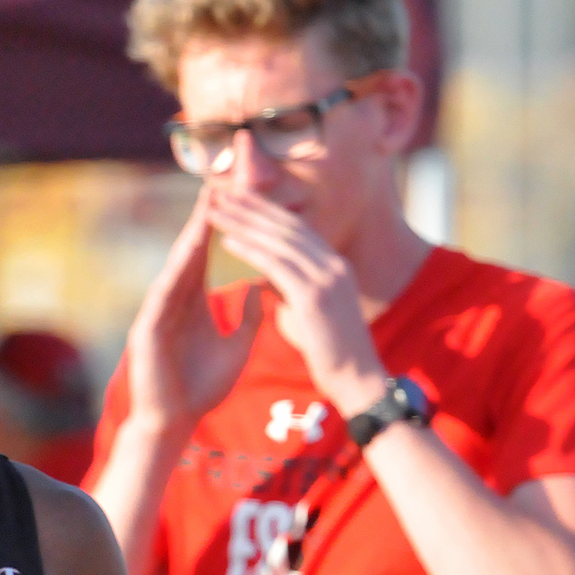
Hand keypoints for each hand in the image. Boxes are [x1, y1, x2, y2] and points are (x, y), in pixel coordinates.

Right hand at [120, 186, 262, 438]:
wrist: (175, 422)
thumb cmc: (201, 388)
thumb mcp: (237, 346)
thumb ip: (249, 318)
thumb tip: (265, 290)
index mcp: (190, 303)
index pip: (206, 257)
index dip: (220, 227)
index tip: (234, 198)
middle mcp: (170, 302)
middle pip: (188, 254)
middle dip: (202, 222)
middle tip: (215, 186)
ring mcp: (156, 315)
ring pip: (174, 271)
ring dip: (187, 243)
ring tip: (201, 215)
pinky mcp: (146, 333)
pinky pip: (160, 300)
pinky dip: (172, 278)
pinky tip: (182, 260)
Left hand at [209, 188, 385, 415]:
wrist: (358, 382)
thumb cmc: (332, 357)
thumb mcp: (310, 315)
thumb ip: (292, 293)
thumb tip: (270, 284)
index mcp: (335, 267)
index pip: (297, 229)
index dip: (267, 211)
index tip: (240, 200)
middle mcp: (334, 265)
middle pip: (287, 225)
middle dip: (252, 206)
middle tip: (222, 192)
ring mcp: (327, 277)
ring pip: (279, 239)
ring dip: (244, 221)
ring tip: (216, 209)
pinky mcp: (315, 295)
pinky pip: (277, 264)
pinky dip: (250, 249)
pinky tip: (227, 239)